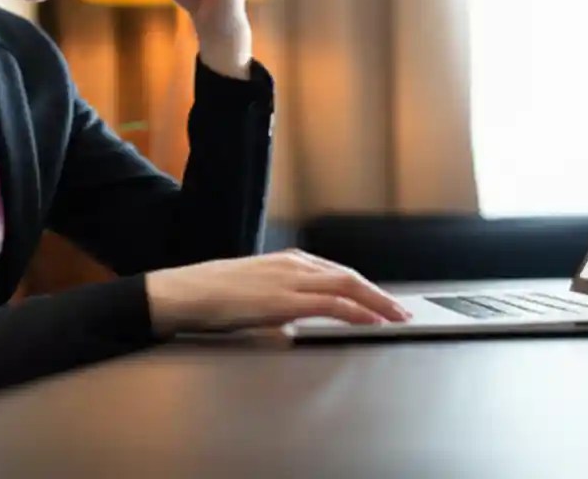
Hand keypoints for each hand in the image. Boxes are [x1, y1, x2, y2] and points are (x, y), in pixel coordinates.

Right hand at [144, 249, 412, 336]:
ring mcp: (291, 278)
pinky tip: (370, 322)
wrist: (184, 293)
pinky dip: (357, 312)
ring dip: (378, 303)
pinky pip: (332, 303)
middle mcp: (295, 264)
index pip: (338, 273)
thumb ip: (280, 304)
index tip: (384, 302)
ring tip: (397, 318)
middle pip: (351, 276)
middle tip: (403, 312)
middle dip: (381, 295)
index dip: (366, 288)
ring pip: (349, 285)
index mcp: (289, 261)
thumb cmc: (211, 296)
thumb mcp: (254, 294)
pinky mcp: (285, 298)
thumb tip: (293, 326)